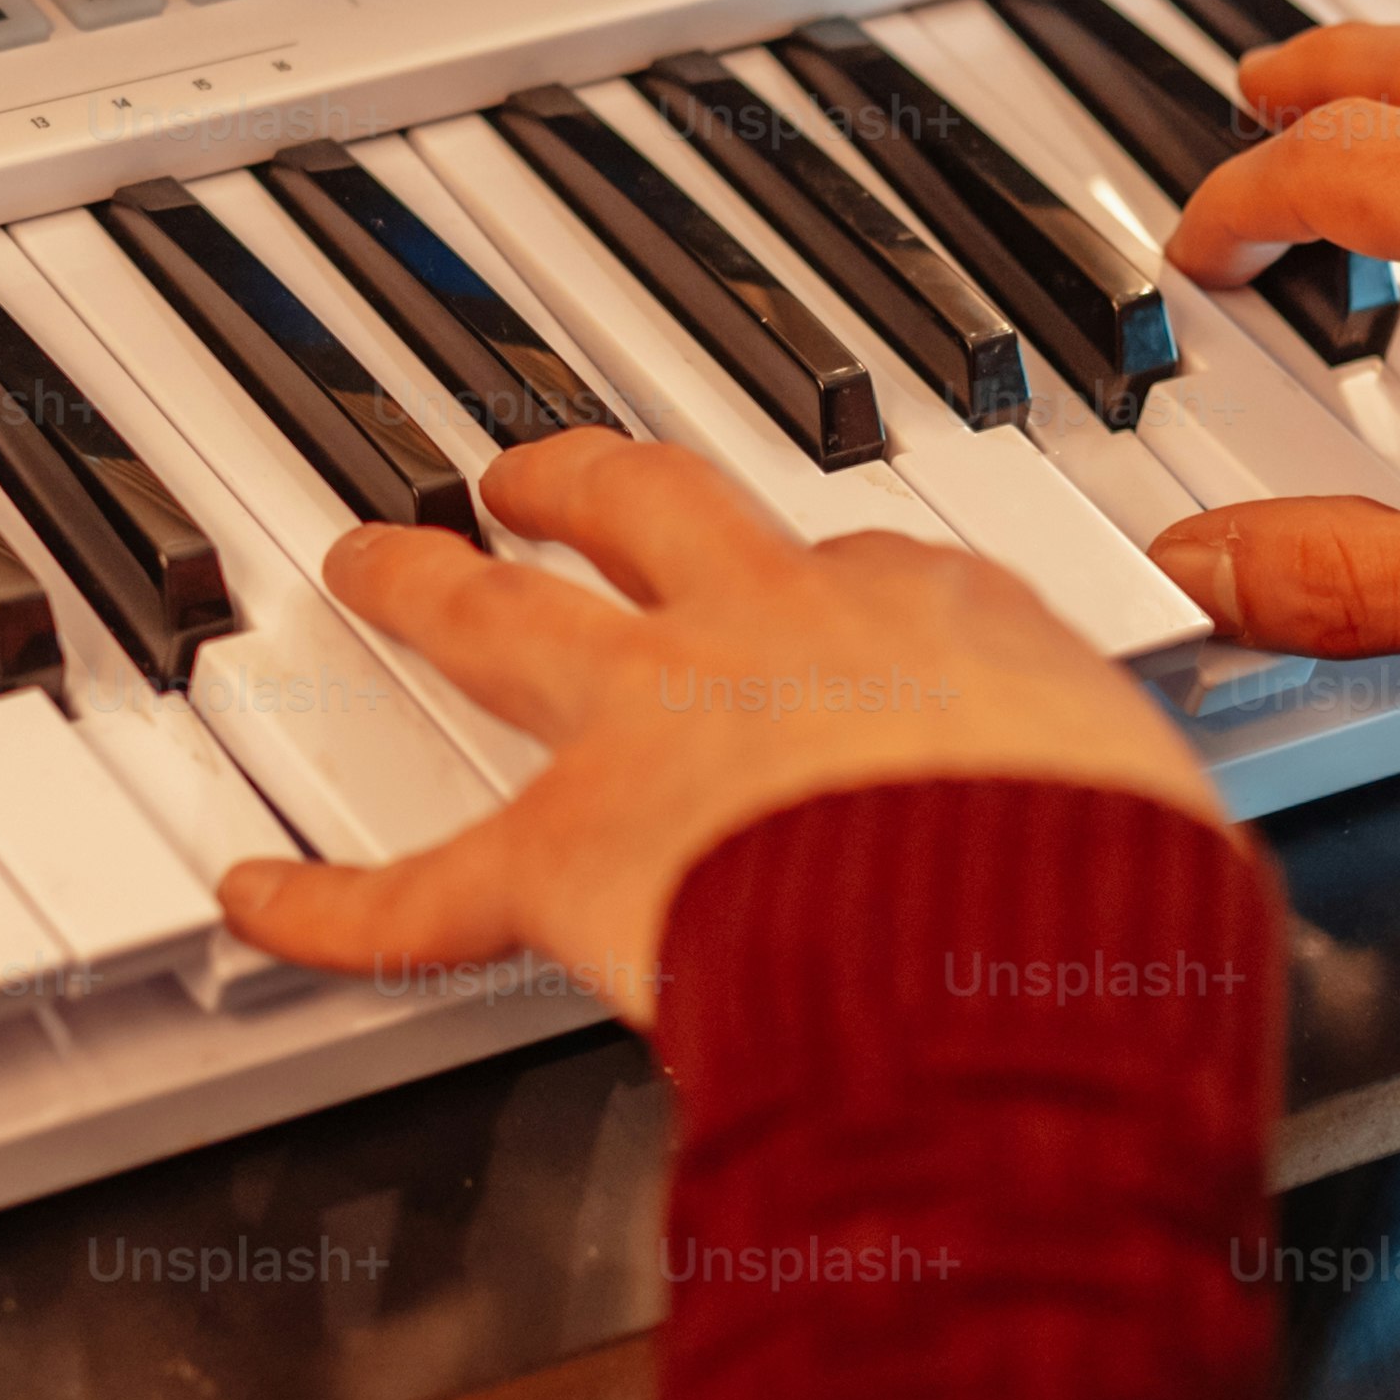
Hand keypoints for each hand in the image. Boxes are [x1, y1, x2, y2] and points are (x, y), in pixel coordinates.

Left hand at [210, 430, 1226, 1026]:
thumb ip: (1104, 816)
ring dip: (426, 583)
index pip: (856, 566)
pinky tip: (249, 901)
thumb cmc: (1111, 883)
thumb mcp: (1150, 809)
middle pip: (652, 511)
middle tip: (537, 471)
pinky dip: (324, 905)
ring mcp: (652, 726)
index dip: (820, 582)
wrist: (1021, 929)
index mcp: (933, 610)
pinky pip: (416, 893)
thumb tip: (1135, 881)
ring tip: (369, 559)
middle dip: (584, 484)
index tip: (817, 593)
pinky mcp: (567, 858)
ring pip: (505, 620)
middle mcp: (773, 627)